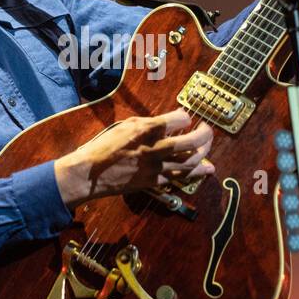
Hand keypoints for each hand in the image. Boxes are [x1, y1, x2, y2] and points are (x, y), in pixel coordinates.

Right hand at [54, 108, 213, 208]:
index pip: (178, 120)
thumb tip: (171, 121)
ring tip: (208, 148)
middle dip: (204, 135)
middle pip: (190, 142)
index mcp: (146, 130)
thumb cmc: (105, 146)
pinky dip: (195, 173)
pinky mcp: (153, 182)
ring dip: (204, 154)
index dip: (185, 117)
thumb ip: (149, 122)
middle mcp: (154, 149)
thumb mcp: (126, 125)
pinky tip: (206, 169)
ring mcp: (155, 168)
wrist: (91, 173)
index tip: (186, 118)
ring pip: (189, 162)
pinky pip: (180, 178)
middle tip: (208, 130)